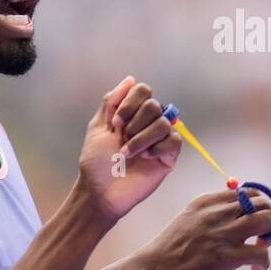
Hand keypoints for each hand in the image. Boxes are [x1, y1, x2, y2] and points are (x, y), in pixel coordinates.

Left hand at [77, 77, 181, 220]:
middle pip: (154, 105)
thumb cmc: (96, 161)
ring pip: (163, 122)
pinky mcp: (168, 156)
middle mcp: (148, 123)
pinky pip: (174, 140)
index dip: (130, 104)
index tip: (115, 124)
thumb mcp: (98, 127)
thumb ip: (112, 101)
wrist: (100, 190)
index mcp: (132, 114)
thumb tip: (130, 79)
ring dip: (141, 138)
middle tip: (121, 140)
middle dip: (134, 123)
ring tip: (127, 154)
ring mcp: (159, 140)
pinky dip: (156, 148)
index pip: (143, 91)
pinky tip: (145, 158)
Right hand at [135, 187, 270, 269]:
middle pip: (261, 203)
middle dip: (269, 217)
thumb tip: (235, 215)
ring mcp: (224, 234)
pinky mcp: (229, 257)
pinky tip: (255, 269)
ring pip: (267, 221)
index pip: (246, 192)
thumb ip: (209, 215)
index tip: (257, 219)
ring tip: (260, 247)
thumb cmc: (168, 251)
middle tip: (263, 234)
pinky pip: (262, 253)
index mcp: (205, 202)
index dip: (258, 205)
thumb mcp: (186, 220)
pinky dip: (264, 262)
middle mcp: (217, 213)